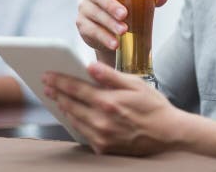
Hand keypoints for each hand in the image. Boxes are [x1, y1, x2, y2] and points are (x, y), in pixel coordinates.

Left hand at [42, 62, 186, 155]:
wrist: (169, 134)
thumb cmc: (154, 106)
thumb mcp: (136, 84)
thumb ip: (111, 75)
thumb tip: (90, 66)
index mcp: (109, 102)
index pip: (76, 88)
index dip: (59, 80)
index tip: (47, 75)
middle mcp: (102, 121)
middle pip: (70, 104)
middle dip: (56, 92)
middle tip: (46, 84)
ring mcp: (102, 137)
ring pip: (74, 120)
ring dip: (63, 107)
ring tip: (56, 97)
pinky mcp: (104, 148)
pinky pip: (83, 133)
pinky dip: (76, 122)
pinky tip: (72, 114)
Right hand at [77, 0, 168, 52]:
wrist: (118, 36)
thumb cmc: (129, 9)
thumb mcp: (140, 1)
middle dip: (110, 4)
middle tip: (124, 14)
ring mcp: (85, 8)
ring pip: (94, 13)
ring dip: (109, 22)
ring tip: (123, 30)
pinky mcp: (83, 25)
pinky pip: (91, 30)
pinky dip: (104, 37)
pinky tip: (114, 43)